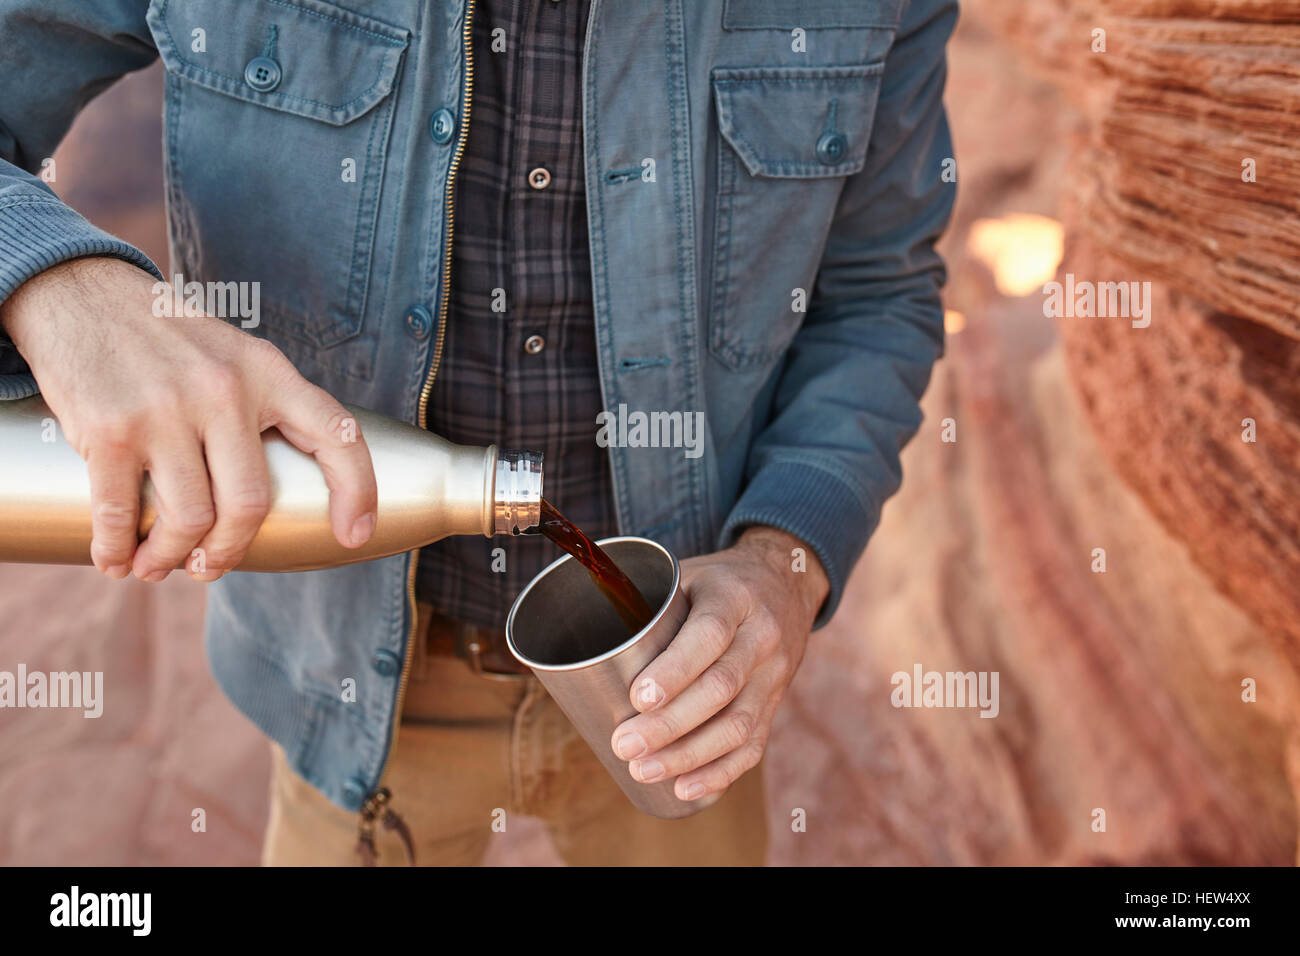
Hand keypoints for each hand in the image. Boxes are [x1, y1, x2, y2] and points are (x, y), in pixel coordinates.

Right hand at [0, 257, 377, 581]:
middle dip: (227, 552)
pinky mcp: (110, 429)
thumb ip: (267, 406)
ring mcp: (165, 410)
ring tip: (155, 565)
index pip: (336, 435)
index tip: (353, 535)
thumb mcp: (235, 355)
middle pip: (248, 504)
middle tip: (207, 566)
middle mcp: (225, 390)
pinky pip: (120, 513)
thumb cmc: (168, 339)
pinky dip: (116, 549)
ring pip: (189, 519)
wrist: (81, 291)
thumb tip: (293, 488)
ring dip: (170, 557)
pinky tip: (114, 559)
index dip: (356, 491)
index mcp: (268, 373)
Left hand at [610, 526, 828, 802]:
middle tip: (624, 745)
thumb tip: (578, 635)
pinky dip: (719, 772)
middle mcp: (762, 635)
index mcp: (734, 595)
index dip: (675, 670)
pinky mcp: (775, 703)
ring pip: (738, 723)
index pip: (709, 634)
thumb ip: (646, 602)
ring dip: (689, 755)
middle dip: (670, 724)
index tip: (637, 698)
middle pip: (721, 687)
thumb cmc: (715, 583)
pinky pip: (753, 745)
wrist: (783, 584)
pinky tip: (686, 788)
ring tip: (644, 770)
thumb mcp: (687, 573)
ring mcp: (774, 673)